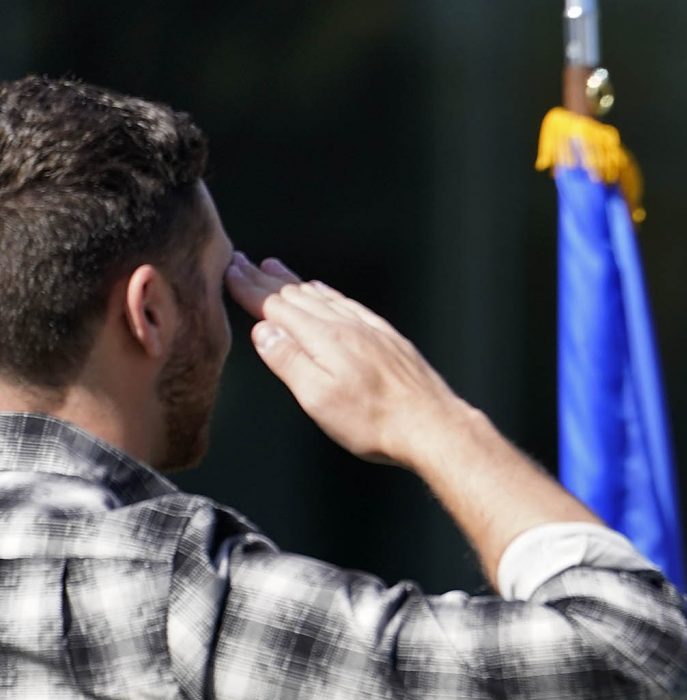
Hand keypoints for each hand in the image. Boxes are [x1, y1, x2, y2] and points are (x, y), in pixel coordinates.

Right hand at [225, 253, 466, 469]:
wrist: (434, 426)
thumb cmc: (375, 422)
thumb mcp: (318, 399)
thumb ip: (288, 360)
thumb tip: (262, 329)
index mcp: (324, 339)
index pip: (275, 306)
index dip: (249, 289)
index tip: (229, 272)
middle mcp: (347, 326)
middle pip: (297, 295)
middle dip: (265, 279)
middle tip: (243, 262)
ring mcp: (370, 330)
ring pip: (324, 297)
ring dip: (295, 282)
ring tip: (275, 268)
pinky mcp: (389, 339)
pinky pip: (350, 306)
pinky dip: (330, 294)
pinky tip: (327, 293)